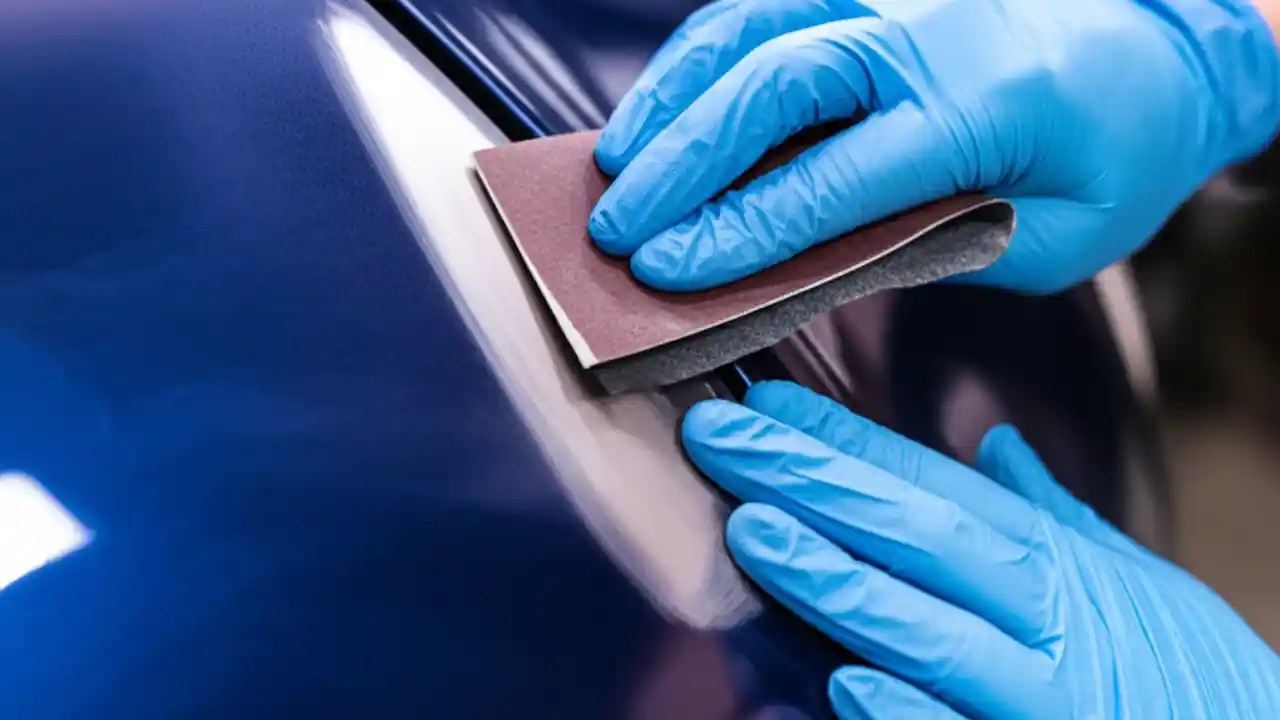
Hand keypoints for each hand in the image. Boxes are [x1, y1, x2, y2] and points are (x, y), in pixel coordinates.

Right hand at [590, 0, 1279, 292]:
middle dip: (680, 164)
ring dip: (671, 100)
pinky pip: (762, 9)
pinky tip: (663, 105)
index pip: (829, 181)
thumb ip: (934, 245)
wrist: (1167, 46)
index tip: (666, 271)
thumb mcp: (1051, 234)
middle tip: (614, 226)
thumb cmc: (1115, 151)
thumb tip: (812, 260)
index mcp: (980, 107)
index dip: (737, 232)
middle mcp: (925, 34)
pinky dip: (698, 59)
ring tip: (613, 165)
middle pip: (771, 91)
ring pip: (750, 33)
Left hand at [682, 381, 1279, 717]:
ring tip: (753, 531)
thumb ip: (1047, 517)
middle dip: (811, 480)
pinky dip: (906, 713)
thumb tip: (992, 447)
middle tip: (719, 435)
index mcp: (1050, 559)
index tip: (768, 405)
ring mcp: (1037, 695)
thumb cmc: (1180, 671)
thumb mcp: (1124, 578)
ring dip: (834, 580)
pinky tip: (843, 683)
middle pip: (912, 533)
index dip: (844, 441)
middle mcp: (1040, 616)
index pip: (929, 483)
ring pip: (924, 629)